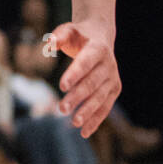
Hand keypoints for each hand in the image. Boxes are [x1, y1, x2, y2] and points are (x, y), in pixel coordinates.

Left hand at [50, 21, 120, 137]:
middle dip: (77, 97)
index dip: (74, 74)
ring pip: (100, 98)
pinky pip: (105, 107)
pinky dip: (95, 120)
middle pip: (92, 83)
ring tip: (74, 123)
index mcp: (98, 49)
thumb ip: (58, 37)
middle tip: (61, 109)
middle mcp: (109, 65)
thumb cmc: (79, 35)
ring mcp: (113, 79)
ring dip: (87, 111)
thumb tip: (48, 44)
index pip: (85, 63)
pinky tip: (84, 132)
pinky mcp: (114, 90)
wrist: (100, 37)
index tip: (62, 86)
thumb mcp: (68, 31)